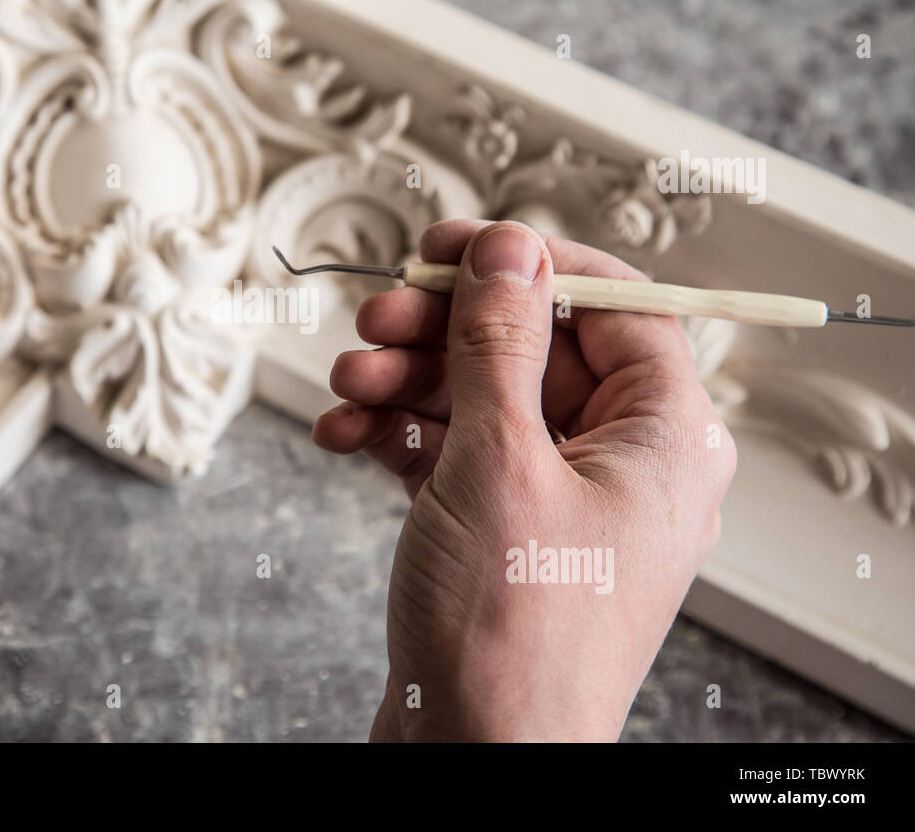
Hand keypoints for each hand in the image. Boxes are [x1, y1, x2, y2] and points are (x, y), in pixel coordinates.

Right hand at [313, 220, 735, 740]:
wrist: (472, 761)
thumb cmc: (512, 636)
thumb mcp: (500, 462)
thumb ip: (501, 344)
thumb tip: (509, 251)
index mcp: (664, 439)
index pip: (617, 307)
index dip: (533, 265)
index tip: (458, 248)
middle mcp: (621, 464)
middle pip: (535, 349)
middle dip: (446, 328)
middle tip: (379, 314)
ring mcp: (559, 500)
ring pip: (483, 399)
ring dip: (408, 380)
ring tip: (348, 382)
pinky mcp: (505, 531)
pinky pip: (455, 452)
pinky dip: (400, 435)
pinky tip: (346, 434)